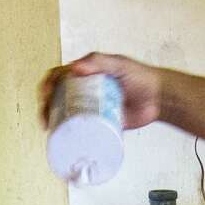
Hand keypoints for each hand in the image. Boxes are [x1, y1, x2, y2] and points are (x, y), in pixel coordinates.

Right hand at [38, 52, 162, 130]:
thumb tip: (74, 68)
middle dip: (45, 108)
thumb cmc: (140, 77)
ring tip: (50, 132)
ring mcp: (92, 108)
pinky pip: (82, 130)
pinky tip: (64, 142)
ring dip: (53, 123)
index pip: (58, 78)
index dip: (46, 87)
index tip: (44, 98)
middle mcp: (84, 91)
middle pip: (57, 98)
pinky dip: (71, 136)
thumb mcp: (119, 65)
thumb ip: (99, 62)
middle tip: (45, 120)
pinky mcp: (101, 124)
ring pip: (66, 115)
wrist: (160, 99)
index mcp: (84, 74)